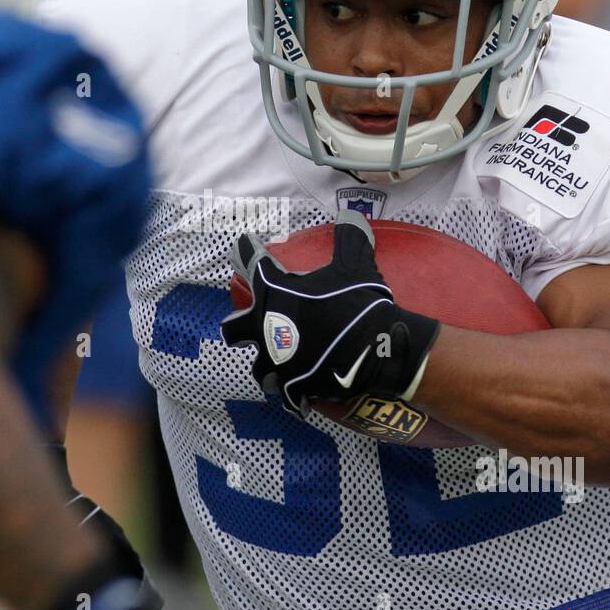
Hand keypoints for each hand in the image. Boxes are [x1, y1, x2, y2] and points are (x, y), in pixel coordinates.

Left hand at [221, 211, 439, 416]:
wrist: (376, 349)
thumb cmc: (359, 303)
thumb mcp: (356, 264)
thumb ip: (349, 238)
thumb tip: (351, 214)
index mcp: (274, 293)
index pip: (251, 263)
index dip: (246, 250)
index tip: (244, 245)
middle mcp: (265, 328)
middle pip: (234, 328)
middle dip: (240, 324)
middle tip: (251, 320)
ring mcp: (277, 362)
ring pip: (258, 368)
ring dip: (267, 364)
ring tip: (277, 362)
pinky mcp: (293, 387)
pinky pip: (287, 395)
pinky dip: (294, 394)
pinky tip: (300, 394)